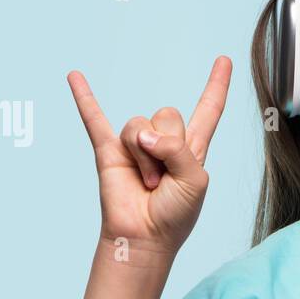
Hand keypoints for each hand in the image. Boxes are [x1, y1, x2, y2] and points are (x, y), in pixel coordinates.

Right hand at [66, 57, 231, 256]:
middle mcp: (163, 141)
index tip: (224, 61)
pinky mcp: (109, 151)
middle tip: (163, 179)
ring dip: (144, 157)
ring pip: (139, 124)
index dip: (216, 86)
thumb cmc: (175, 215)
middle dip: (166, 146)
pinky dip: (85, 98)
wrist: (145, 238)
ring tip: (146, 182)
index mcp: (191, 148)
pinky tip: (75, 76)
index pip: (207, 110)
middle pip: (167, 113)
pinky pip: (94, 119)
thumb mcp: (195, 181)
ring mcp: (135, 145)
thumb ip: (179, 149)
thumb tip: (145, 134)